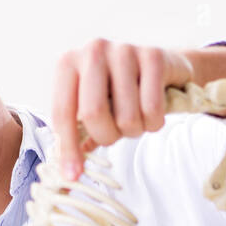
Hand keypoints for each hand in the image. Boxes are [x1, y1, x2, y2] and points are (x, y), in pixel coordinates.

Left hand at [51, 40, 225, 180]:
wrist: (162, 67)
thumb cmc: (119, 92)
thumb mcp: (93, 108)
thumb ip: (78, 134)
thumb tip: (68, 175)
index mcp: (68, 63)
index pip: (63, 112)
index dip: (67, 148)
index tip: (73, 175)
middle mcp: (93, 50)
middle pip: (94, 113)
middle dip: (107, 136)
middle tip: (115, 136)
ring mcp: (125, 50)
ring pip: (126, 116)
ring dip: (134, 131)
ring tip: (135, 119)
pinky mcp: (154, 56)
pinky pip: (152, 109)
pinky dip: (154, 123)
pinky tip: (153, 113)